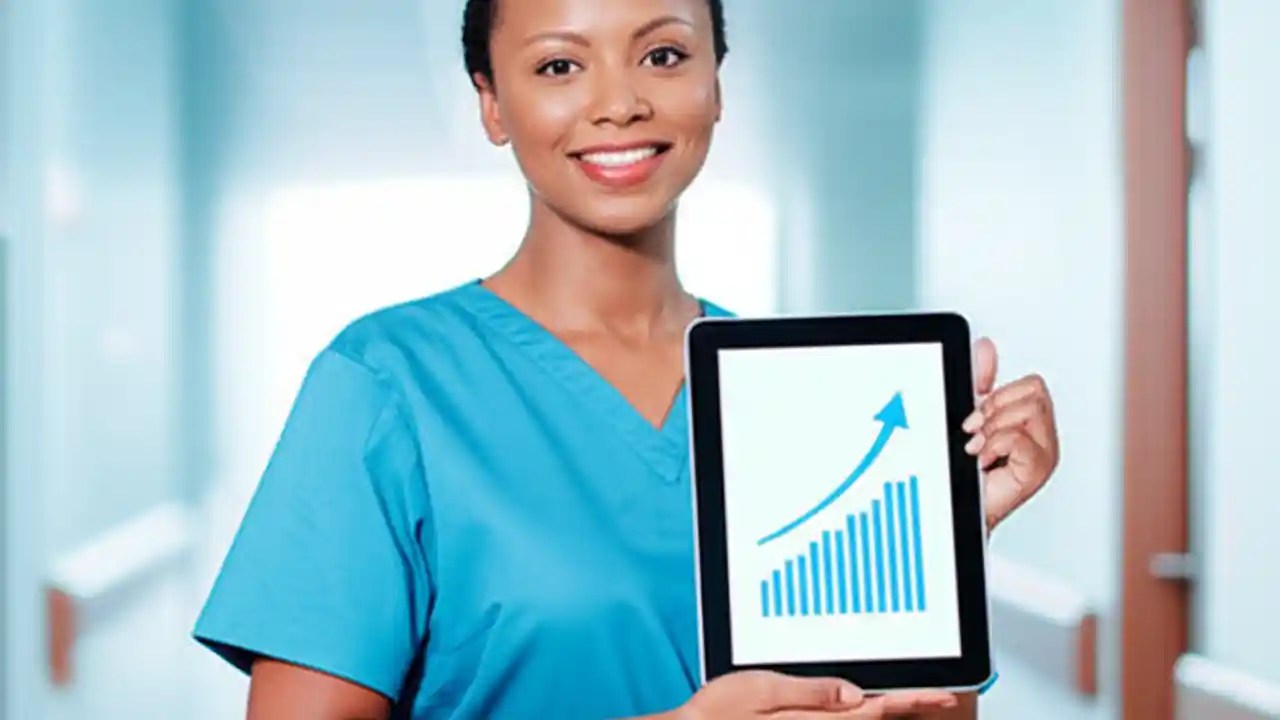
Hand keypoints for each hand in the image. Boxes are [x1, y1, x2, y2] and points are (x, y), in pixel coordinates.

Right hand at [673, 670, 957, 718]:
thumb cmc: (717, 713)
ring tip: (913, 701)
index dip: (913, 702)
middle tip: (939, 697)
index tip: (944, 696)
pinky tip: (859, 711)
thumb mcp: (761, 689)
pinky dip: (857, 719)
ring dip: (884, 715)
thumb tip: (855, 694)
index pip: (876, 709)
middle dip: (907, 709)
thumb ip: (811, 692)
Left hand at [962, 337, 1060, 530]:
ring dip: (993, 427)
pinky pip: (1018, 438)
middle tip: (976, 432)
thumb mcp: (971, 416)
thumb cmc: (965, 467)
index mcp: (1034, 421)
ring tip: (979, 448)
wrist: (956, 506)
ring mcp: (1044, 454)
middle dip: (996, 408)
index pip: (1032, 385)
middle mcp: (1044, 436)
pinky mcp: (1036, 470)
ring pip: (1028, 411)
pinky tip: (982, 460)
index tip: (977, 418)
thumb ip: (981, 381)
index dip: (999, 396)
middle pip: (1034, 393)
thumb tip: (986, 346)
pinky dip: (993, 445)